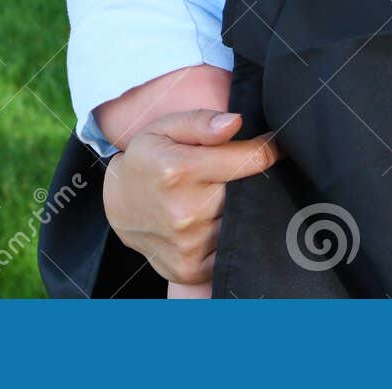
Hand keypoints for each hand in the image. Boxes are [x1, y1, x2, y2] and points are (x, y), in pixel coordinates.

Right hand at [101, 109, 279, 285]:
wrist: (119, 206)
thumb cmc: (147, 161)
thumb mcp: (164, 128)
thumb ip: (201, 123)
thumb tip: (235, 122)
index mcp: (180, 170)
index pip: (250, 159)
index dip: (267, 149)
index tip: (271, 146)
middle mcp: (186, 210)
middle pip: (248, 193)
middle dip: (245, 181)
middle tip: (229, 175)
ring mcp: (189, 244)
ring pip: (241, 223)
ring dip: (237, 211)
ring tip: (215, 199)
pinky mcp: (191, 269)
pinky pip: (229, 252)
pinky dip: (227, 238)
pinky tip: (211, 225)